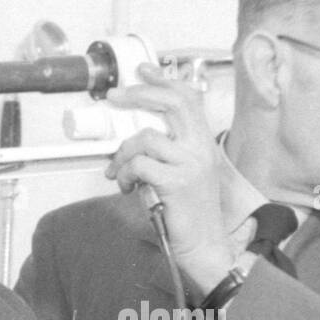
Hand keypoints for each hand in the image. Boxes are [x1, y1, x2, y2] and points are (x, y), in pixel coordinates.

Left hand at [104, 62, 234, 287]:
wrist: (204, 248)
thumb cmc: (191, 217)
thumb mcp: (184, 177)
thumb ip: (167, 155)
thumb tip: (134, 142)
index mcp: (204, 145)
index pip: (187, 99)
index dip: (164, 80)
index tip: (143, 70)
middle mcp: (200, 150)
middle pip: (170, 103)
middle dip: (138, 94)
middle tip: (115, 98)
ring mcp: (190, 164)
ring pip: (145, 138)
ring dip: (122, 154)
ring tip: (119, 173)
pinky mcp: (176, 182)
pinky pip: (138, 165)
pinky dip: (123, 174)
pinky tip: (125, 186)